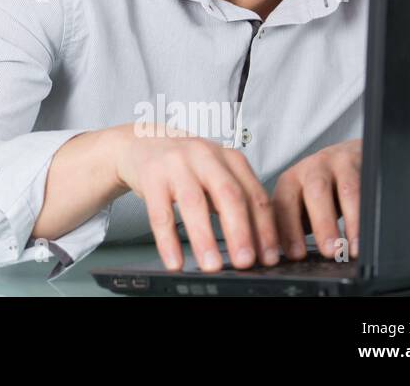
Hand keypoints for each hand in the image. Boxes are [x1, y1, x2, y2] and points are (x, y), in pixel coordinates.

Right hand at [109, 123, 281, 272]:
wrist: (140, 143)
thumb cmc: (185, 166)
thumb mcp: (216, 174)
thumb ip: (236, 200)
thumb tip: (258, 246)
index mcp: (230, 158)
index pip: (254, 195)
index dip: (265, 228)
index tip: (269, 257)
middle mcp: (206, 156)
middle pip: (229, 195)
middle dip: (240, 232)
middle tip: (246, 262)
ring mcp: (176, 163)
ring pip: (194, 203)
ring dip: (205, 238)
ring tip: (212, 266)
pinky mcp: (151, 175)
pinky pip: (160, 213)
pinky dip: (168, 241)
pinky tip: (174, 261)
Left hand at [271, 138, 361, 261]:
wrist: (348, 157)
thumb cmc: (321, 191)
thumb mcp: (302, 206)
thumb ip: (296, 228)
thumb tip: (293, 260)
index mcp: (290, 182)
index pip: (284, 205)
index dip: (289, 230)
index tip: (296, 255)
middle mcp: (311, 170)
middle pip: (314, 193)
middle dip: (322, 224)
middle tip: (329, 251)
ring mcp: (339, 164)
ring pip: (346, 189)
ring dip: (351, 220)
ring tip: (353, 247)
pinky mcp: (363, 164)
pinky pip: (370, 187)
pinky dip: (371, 211)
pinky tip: (373, 230)